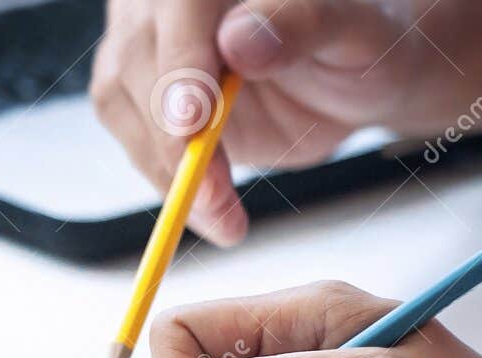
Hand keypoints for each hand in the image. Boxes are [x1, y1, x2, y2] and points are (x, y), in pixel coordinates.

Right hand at [91, 0, 422, 244]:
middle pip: (138, 59)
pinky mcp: (136, 91)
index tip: (192, 122)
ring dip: (164, 168)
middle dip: (170, 137)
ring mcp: (146, 41)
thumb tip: (239, 40)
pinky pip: (132, 138)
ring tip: (218, 212)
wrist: (348, 80)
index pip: (181, 6)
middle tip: (212, 196)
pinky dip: (164, 180)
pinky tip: (207, 207)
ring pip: (120, 102)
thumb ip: (306, 25)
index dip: (181, 65)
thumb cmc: (361, 45)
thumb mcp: (359, 33)